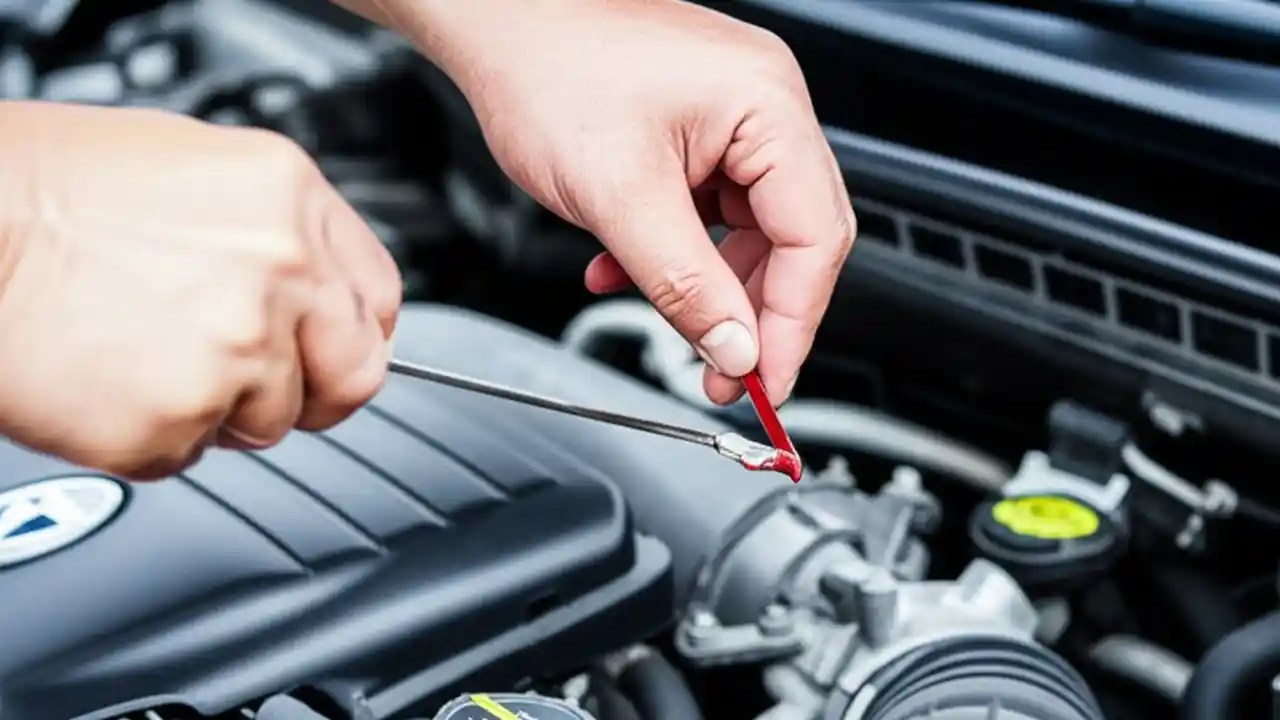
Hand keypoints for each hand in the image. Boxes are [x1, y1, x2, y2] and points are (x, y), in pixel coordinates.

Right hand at [0, 101, 400, 479]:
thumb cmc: (46, 188)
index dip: (351, 334)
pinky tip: (107, 378)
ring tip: (140, 351)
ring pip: (270, 422)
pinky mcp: (177, 420)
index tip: (331, 351)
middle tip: (249, 379)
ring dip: (217, 408)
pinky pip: (189, 453)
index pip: (378, 301)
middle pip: (355, 375)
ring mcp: (236, 353)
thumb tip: (316, 291)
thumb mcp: (199, 174)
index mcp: (292, 203)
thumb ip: (277, 237)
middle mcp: (282, 275)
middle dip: (311, 390)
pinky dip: (150, 435)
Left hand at [367, 0, 855, 405]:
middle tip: (724, 373)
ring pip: (746, 230)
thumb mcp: (619, 197)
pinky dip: (677, 252)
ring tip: (669, 324)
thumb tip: (734, 348)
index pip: (815, 238)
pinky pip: (709, 208)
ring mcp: (732, 115)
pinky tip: (629, 270)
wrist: (494, 18)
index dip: (794, 323)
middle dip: (753, 313)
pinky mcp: (697, 127)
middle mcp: (765, 105)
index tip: (766, 383)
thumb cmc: (547, 64)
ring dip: (707, 285)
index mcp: (769, 107)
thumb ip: (685, 285)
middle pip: (793, 237)